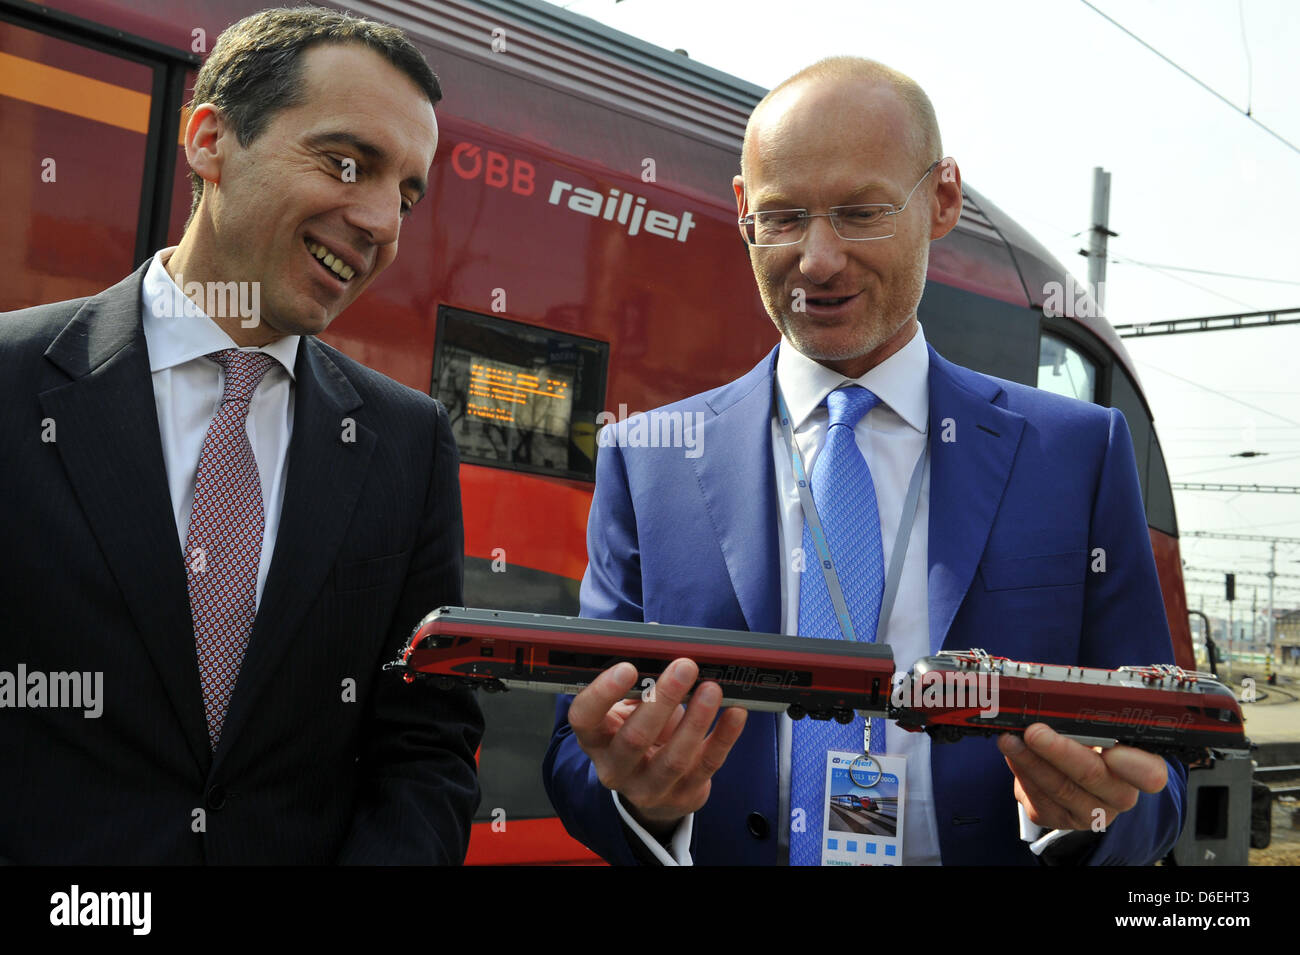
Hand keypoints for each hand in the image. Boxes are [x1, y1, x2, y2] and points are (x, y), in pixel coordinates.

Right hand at [567, 658, 747, 837]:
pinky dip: (724, 738)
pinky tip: (735, 713)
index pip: (585, 718)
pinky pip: (707, 766)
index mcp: (596, 738)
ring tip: (712, 689)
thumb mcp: (629, 708)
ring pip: (674, 758)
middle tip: (685, 666)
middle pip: (634, 738)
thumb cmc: (640, 732)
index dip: (603, 693)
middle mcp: (616, 768)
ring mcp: (649, 788)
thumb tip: (656, 634)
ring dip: (695, 720)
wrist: (655, 788)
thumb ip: (639, 675)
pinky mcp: (684, 795)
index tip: (628, 667)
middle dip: (662, 700)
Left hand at [998, 723, 1168, 831]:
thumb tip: (1055, 700)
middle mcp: (1120, 797)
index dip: (1133, 764)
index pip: (1150, 773)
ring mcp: (1090, 812)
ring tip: (1010, 740)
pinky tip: (1013, 755)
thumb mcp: (1098, 726)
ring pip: (1059, 789)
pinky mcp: (1059, 819)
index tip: (1112, 749)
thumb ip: (1089, 716)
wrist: (1073, 773)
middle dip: (1059, 752)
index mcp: (1141, 769)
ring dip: (1029, 761)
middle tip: (1034, 732)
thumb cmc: (1090, 740)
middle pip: (1093, 777)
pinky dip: (1022, 772)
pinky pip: (1038, 798)